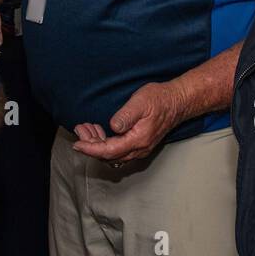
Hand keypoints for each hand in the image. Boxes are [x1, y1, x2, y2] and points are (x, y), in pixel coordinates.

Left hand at [72, 81, 187, 164]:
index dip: (91, 149)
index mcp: (138, 139)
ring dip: (97, 144)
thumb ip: (126, 116)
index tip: (77, 144)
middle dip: (91, 145)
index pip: (109, 151)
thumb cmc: (159, 99)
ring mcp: (140, 148)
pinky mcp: (139, 144)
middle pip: (109, 156)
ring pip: (113, 154)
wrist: (177, 102)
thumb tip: (113, 126)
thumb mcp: (140, 102)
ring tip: (86, 128)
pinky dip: (105, 143)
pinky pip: (118, 150)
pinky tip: (100, 131)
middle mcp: (139, 148)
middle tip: (79, 130)